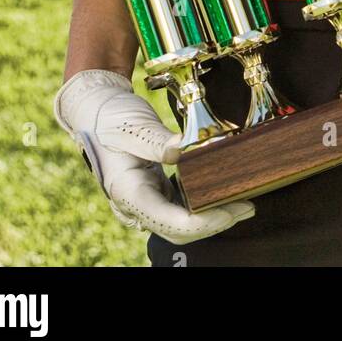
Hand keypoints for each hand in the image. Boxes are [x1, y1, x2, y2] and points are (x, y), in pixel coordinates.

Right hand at [53, 70, 254, 243]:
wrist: (95, 110)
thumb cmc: (111, 117)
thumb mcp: (133, 125)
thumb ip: (159, 142)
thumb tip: (190, 148)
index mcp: (129, 193)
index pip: (169, 223)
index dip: (203, 222)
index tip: (230, 210)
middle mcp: (136, 204)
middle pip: (179, 230)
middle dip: (214, 223)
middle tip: (246, 205)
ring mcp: (145, 200)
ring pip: (181, 224)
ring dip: (211, 216)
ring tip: (242, 200)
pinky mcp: (154, 191)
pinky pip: (180, 208)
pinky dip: (202, 204)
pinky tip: (222, 192)